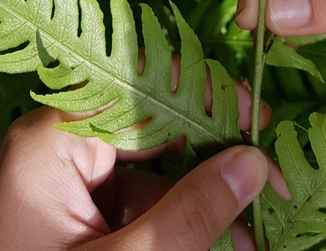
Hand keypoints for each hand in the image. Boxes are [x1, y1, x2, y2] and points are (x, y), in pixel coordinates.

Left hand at [0, 106, 268, 250]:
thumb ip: (190, 213)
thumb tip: (252, 161)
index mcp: (56, 139)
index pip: (145, 91)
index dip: (207, 100)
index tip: (259, 121)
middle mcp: (59, 149)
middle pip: (154, 133)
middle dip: (211, 163)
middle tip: (269, 183)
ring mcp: (66, 187)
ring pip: (153, 177)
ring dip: (202, 205)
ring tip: (253, 236)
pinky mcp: (74, 222)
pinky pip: (136, 209)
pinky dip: (175, 228)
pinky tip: (215, 243)